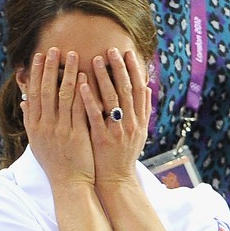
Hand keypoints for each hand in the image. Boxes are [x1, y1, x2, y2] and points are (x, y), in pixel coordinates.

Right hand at [23, 47, 95, 185]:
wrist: (69, 184)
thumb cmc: (55, 163)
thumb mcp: (37, 142)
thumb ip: (30, 120)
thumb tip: (24, 102)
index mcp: (34, 126)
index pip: (34, 93)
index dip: (36, 73)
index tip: (39, 56)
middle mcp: (45, 126)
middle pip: (46, 90)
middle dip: (50, 67)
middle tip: (54, 49)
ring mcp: (61, 129)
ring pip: (63, 95)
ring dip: (67, 73)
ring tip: (72, 55)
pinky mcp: (77, 134)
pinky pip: (79, 108)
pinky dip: (81, 91)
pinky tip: (86, 76)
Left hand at [85, 47, 149, 185]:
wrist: (116, 180)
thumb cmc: (124, 155)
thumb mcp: (140, 133)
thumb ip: (144, 110)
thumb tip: (147, 86)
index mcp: (140, 120)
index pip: (138, 90)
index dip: (134, 70)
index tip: (127, 53)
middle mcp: (131, 124)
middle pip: (126, 90)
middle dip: (118, 68)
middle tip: (111, 50)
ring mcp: (117, 131)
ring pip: (112, 100)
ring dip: (103, 78)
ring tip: (94, 60)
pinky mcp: (102, 139)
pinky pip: (95, 115)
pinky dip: (89, 98)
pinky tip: (82, 84)